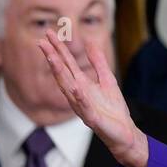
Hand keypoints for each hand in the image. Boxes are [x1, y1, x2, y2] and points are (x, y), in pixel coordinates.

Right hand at [37, 30, 147, 166]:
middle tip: (42, 41)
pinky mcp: (92, 118)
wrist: (124, 132)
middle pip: (62, 72)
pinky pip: (84, 106)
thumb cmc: (114, 109)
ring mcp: (82, 106)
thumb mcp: (107, 80)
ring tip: (52, 57)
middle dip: (52, 57)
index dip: (58, 49)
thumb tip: (90, 43)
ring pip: (67, 87)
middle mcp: (77, 94)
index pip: (67, 63)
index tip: (49, 34)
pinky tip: (74, 86)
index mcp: (81, 85)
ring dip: (59, 72)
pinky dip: (79, 97)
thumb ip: (98, 63)